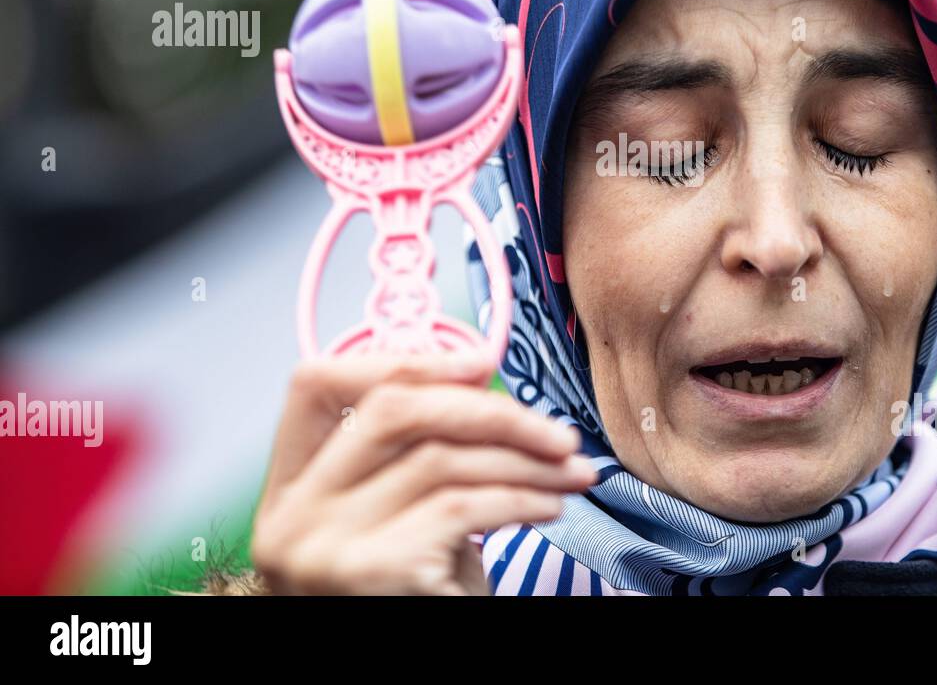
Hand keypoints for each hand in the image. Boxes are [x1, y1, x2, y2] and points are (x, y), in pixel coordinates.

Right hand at [250, 350, 595, 593]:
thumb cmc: (411, 598)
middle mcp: (292, 518)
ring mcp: (327, 549)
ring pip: (442, 458)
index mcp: (287, 492)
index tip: (480, 363)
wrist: (416, 673)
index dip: (401, 361)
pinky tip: (550, 505)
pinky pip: (465, 506)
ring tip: (570, 472)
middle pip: (392, 412)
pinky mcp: (377, 573)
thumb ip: (406, 456)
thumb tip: (478, 376)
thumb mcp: (392, 520)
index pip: (316, 385)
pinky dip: (523, 499)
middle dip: (490, 410)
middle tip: (555, 432)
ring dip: (525, 461)